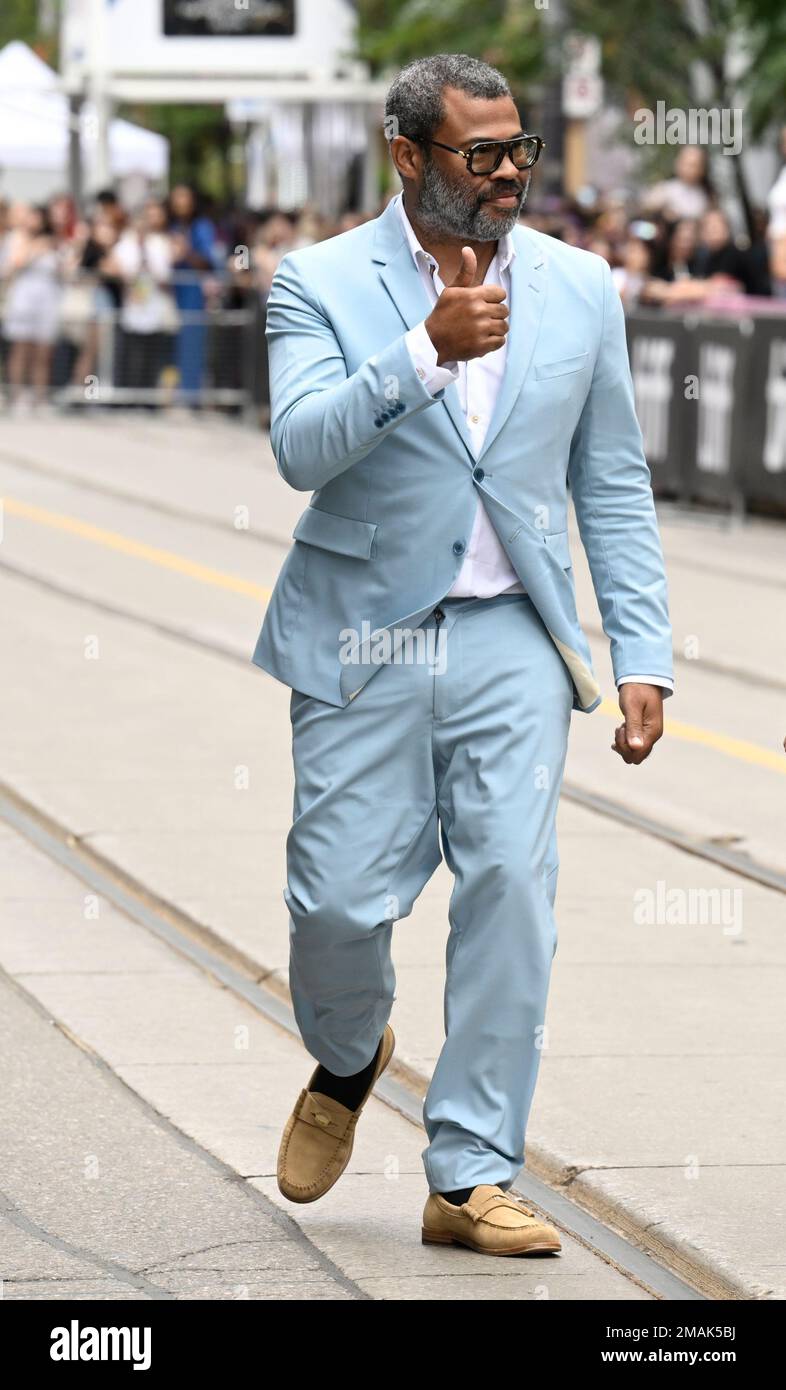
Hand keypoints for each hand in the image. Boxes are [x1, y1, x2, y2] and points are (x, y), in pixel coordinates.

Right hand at [424, 246, 508, 364]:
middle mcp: (479, 311)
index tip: (484, 304)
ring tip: (483, 330)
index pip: (501, 294)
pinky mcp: (482, 346)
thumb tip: (468, 249)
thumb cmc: (443, 314)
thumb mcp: (452, 290)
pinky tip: (483, 339)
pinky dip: (494, 342)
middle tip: (481, 319)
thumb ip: (465, 272)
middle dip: (495, 314)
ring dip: (496, 328)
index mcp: (473, 295)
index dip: (494, 299)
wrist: (432, 341)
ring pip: (504, 326)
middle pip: (504, 310)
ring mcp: (481, 329)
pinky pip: (501, 341)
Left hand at [611, 684, 664, 763]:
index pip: (638, 753)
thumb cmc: (636, 690)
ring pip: (634, 752)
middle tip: (620, 728)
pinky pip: (634, 745)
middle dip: (623, 747)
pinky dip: (625, 740)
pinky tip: (621, 729)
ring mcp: (650, 734)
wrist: (642, 679)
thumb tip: (635, 747)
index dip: (625, 747)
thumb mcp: (632, 707)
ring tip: (621, 726)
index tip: (621, 728)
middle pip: (636, 757)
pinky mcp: (644, 731)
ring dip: (623, 743)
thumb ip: (634, 727)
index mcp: (653, 731)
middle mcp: (653, 736)